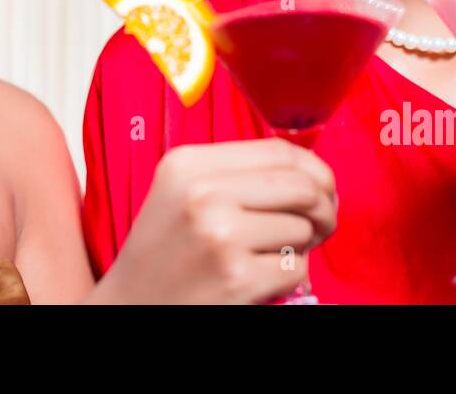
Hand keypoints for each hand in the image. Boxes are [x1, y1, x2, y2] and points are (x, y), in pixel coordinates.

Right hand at [95, 137, 336, 303]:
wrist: (130, 305)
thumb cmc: (165, 250)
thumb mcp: (182, 192)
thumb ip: (236, 173)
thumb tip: (312, 173)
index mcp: (189, 163)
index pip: (278, 150)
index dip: (314, 169)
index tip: (324, 189)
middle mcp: (203, 193)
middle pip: (301, 186)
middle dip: (325, 208)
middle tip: (321, 226)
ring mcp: (220, 235)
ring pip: (302, 228)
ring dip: (302, 246)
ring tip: (274, 254)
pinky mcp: (236, 277)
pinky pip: (297, 268)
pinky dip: (290, 277)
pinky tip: (261, 279)